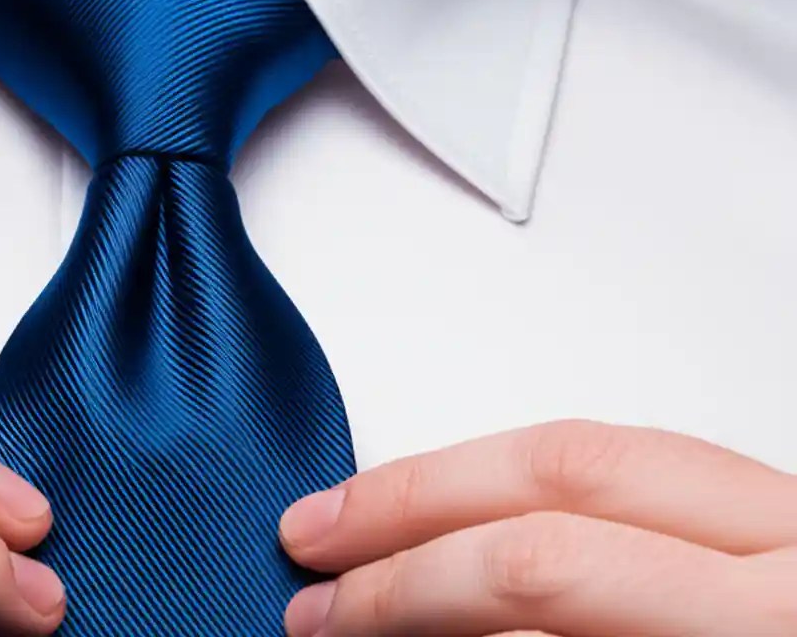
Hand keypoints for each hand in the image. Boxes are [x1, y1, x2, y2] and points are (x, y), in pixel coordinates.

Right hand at [278, 420, 796, 636]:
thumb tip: (420, 632)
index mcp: (766, 632)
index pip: (547, 575)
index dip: (407, 592)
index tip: (325, 619)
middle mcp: (793, 558)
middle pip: (562, 474)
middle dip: (408, 506)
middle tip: (314, 542)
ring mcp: (795, 523)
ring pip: (599, 446)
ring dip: (460, 471)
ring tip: (369, 503)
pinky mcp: (787, 516)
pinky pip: (641, 467)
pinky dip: (532, 479)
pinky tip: (473, 498)